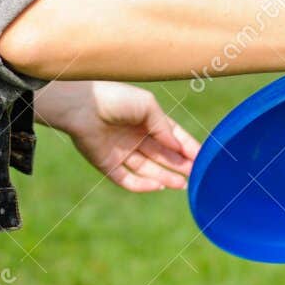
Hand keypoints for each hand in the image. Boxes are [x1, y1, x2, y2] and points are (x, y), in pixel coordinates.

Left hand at [35, 80, 200, 191]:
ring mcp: (121, 152)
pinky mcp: (108, 165)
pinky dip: (143, 185)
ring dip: (166, 177)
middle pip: (161, 155)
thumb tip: (178, 148)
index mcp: (145, 119)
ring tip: (183, 184)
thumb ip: (164, 127)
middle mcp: (134, 136)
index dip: (186, 147)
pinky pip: (128, 179)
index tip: (202, 157)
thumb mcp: (147, 106)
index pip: (171, 135)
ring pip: (148, 170)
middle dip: (179, 164)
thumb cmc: (115, 98)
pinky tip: (158, 185)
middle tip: (196, 174)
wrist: (82, 106)